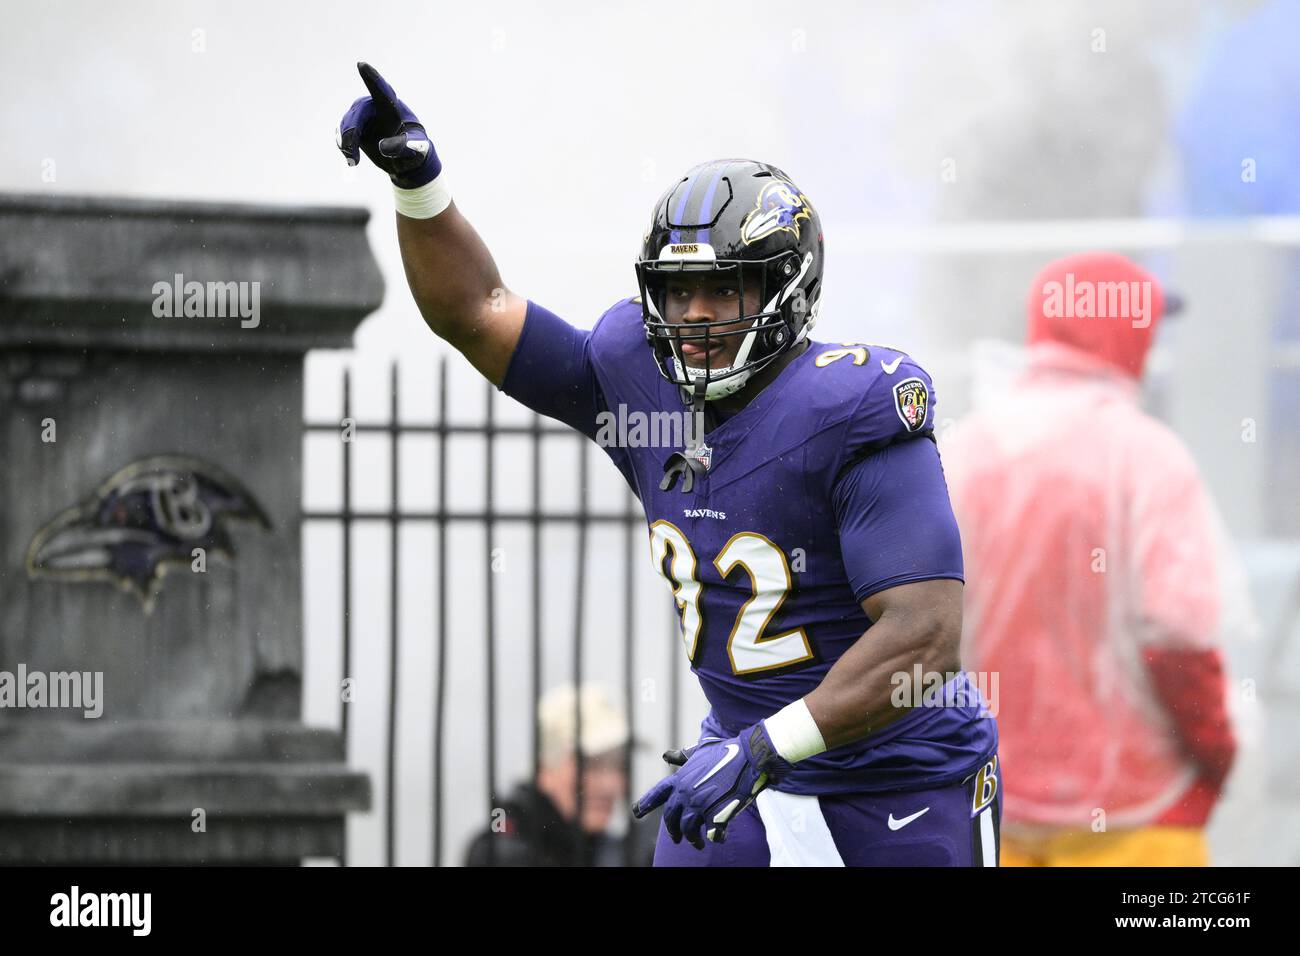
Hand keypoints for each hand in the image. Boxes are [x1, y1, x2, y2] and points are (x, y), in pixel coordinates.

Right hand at [336, 62, 441, 187]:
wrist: (405, 158)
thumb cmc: (415, 149)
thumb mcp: (415, 149)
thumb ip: (402, 146)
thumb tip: (382, 147)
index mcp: (392, 107)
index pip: (381, 90)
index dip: (371, 77)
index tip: (361, 65)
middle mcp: (374, 107)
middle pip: (358, 112)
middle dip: (352, 131)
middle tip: (351, 151)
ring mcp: (363, 116)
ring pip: (347, 123)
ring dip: (347, 141)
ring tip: (353, 160)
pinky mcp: (355, 127)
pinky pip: (343, 133)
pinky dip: (344, 146)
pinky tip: (351, 158)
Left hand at [630, 723, 792, 848]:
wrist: (748, 755)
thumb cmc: (726, 751)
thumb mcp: (700, 751)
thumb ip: (684, 756)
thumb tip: (667, 755)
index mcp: (681, 778)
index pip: (658, 794)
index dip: (645, 803)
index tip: (636, 813)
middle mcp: (686, 792)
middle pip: (671, 817)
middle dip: (672, 830)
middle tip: (676, 839)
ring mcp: (700, 804)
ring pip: (688, 829)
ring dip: (693, 839)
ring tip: (698, 844)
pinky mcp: (716, 814)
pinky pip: (712, 834)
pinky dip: (715, 838)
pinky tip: (720, 838)